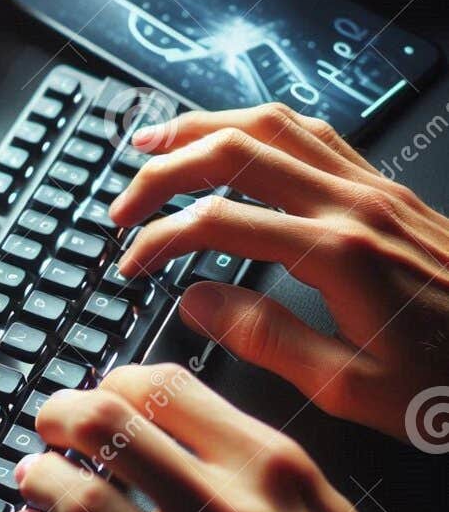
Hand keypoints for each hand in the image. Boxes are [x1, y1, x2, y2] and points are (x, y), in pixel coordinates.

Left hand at [6, 364, 448, 511]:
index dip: (114, 382)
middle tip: (48, 427)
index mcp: (276, 472)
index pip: (168, 389)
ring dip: (42, 482)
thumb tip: (197, 453)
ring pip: (81, 501)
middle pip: (108, 428)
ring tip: (32, 480)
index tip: (100, 394)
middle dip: (61, 418)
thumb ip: (268, 481)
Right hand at [108, 101, 448, 443]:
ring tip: (156, 143)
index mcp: (336, 256)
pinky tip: (238, 138)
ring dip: (205, 127)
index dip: (158, 237)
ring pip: (273, 124)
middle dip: (165, 167)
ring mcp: (374, 189)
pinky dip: (260, 125)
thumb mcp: (353, 388)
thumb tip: (195, 301)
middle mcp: (353, 205)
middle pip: (234, 150)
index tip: (131, 265)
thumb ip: (266, 339)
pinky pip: (315, 131)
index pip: (217, 222)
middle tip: (122, 199)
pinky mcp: (389, 190)